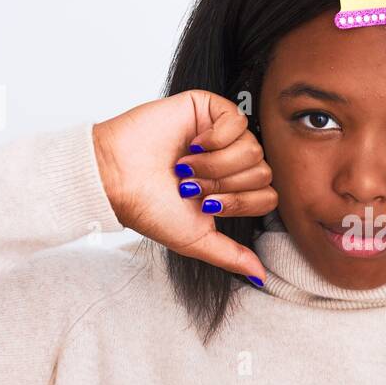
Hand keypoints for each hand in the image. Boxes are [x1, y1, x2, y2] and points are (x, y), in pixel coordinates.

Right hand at [93, 90, 274, 280]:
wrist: (118, 179)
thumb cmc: (150, 208)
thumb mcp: (196, 240)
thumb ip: (231, 256)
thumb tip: (260, 276)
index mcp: (230, 188)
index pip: (267, 195)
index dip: (240, 203)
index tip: (206, 205)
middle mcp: (229, 161)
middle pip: (262, 172)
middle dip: (224, 185)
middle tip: (190, 185)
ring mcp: (221, 134)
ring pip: (253, 148)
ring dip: (216, 164)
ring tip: (185, 167)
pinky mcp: (209, 108)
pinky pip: (239, 120)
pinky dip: (217, 138)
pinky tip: (192, 144)